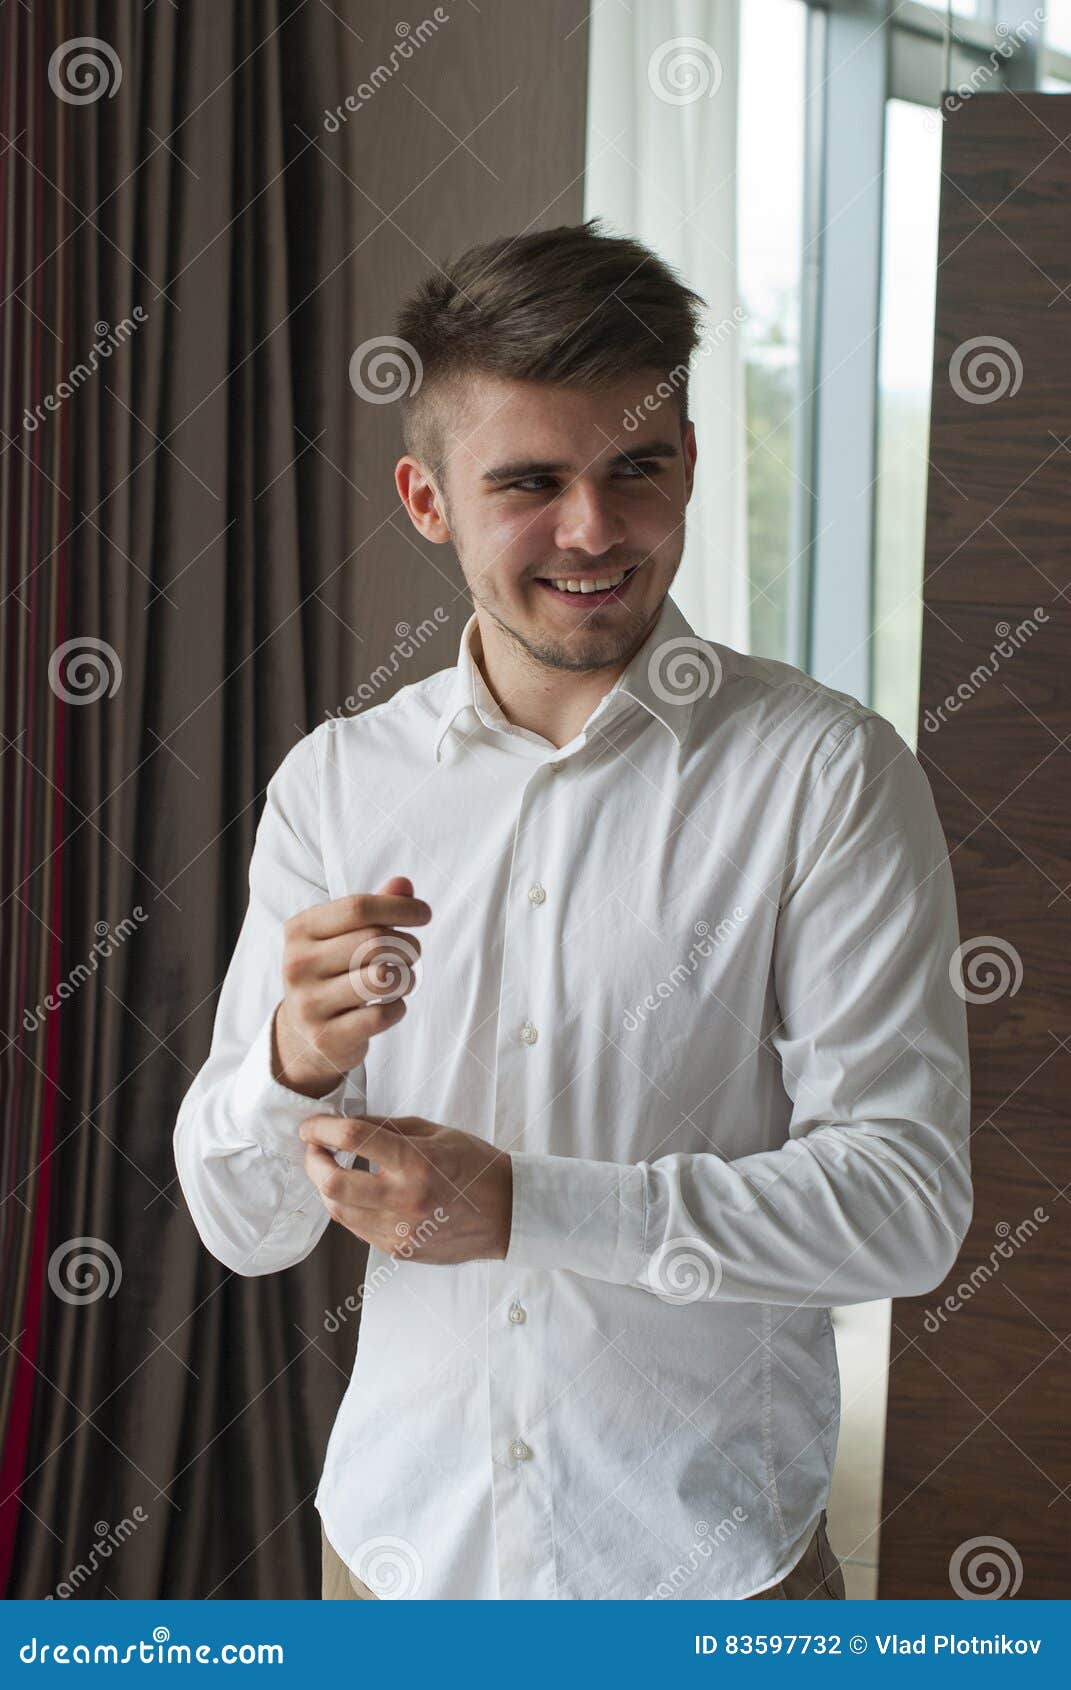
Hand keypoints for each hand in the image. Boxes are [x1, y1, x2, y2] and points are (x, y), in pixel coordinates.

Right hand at [272, 875, 430, 1098]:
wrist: (302, 1036)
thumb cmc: (332, 972)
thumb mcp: (344, 935)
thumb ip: (374, 907)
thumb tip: (404, 885)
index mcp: (300, 929)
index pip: (358, 907)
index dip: (400, 907)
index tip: (424, 914)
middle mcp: (297, 964)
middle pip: (374, 941)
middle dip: (408, 944)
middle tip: (413, 952)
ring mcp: (309, 1003)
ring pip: (382, 977)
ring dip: (406, 976)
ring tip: (403, 978)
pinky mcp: (326, 1037)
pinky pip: (381, 1014)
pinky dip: (398, 1007)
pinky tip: (391, 1005)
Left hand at [298, 1113, 513, 1263]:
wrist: (507, 1213)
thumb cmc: (474, 1166)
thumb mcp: (436, 1132)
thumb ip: (388, 1127)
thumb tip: (347, 1121)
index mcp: (416, 1162)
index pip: (354, 1139)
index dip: (322, 1128)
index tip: (311, 1126)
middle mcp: (404, 1199)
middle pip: (332, 1184)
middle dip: (313, 1162)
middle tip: (314, 1149)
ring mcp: (400, 1230)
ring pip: (338, 1211)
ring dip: (326, 1187)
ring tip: (332, 1169)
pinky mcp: (399, 1250)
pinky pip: (357, 1228)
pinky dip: (349, 1207)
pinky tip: (358, 1194)